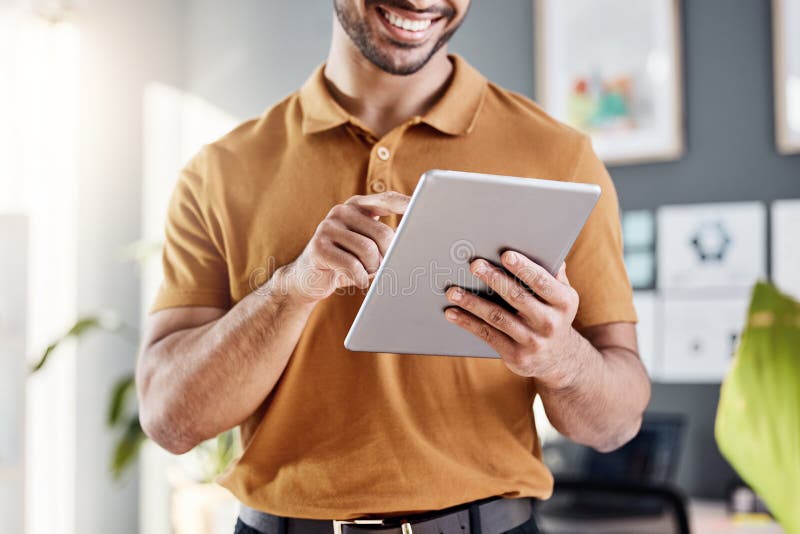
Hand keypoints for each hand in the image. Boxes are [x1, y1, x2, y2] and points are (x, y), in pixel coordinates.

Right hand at [282, 191, 408, 302]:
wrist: (307, 279)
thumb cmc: (346, 262)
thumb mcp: (367, 246)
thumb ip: (384, 239)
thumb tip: (411, 242)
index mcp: (357, 206)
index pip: (387, 199)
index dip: (406, 203)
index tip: (425, 204)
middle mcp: (342, 211)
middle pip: (384, 234)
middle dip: (387, 257)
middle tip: (378, 267)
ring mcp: (327, 227)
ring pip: (369, 251)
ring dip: (372, 269)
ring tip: (364, 273)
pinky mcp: (318, 246)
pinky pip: (352, 265)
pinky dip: (360, 278)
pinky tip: (357, 280)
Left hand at [444, 251, 581, 387]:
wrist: (559, 358)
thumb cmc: (553, 314)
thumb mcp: (561, 295)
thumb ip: (552, 272)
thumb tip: (541, 244)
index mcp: (564, 302)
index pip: (541, 282)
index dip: (523, 268)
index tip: (505, 255)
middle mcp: (550, 323)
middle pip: (517, 297)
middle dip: (494, 279)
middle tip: (474, 265)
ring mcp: (533, 341)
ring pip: (498, 318)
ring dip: (472, 303)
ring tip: (453, 291)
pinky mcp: (516, 356)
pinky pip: (488, 335)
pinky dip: (468, 322)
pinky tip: (452, 313)